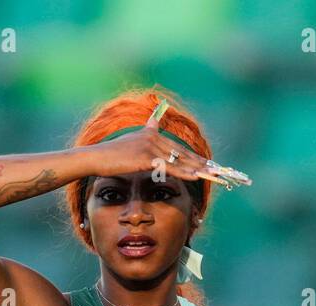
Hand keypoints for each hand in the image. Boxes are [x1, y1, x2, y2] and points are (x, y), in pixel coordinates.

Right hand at [86, 99, 249, 187]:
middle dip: (203, 164)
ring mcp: (150, 147)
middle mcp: (153, 138)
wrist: (95, 158)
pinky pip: (169, 167)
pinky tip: (196, 177)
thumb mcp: (129, 142)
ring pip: (179, 160)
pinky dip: (184, 172)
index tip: (210, 164)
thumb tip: (153, 118)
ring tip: (215, 176)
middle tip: (221, 171)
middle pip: (183, 153)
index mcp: (151, 135)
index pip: (178, 149)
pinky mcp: (146, 158)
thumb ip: (145, 132)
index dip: (195, 157)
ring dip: (198, 169)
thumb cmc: (110, 155)